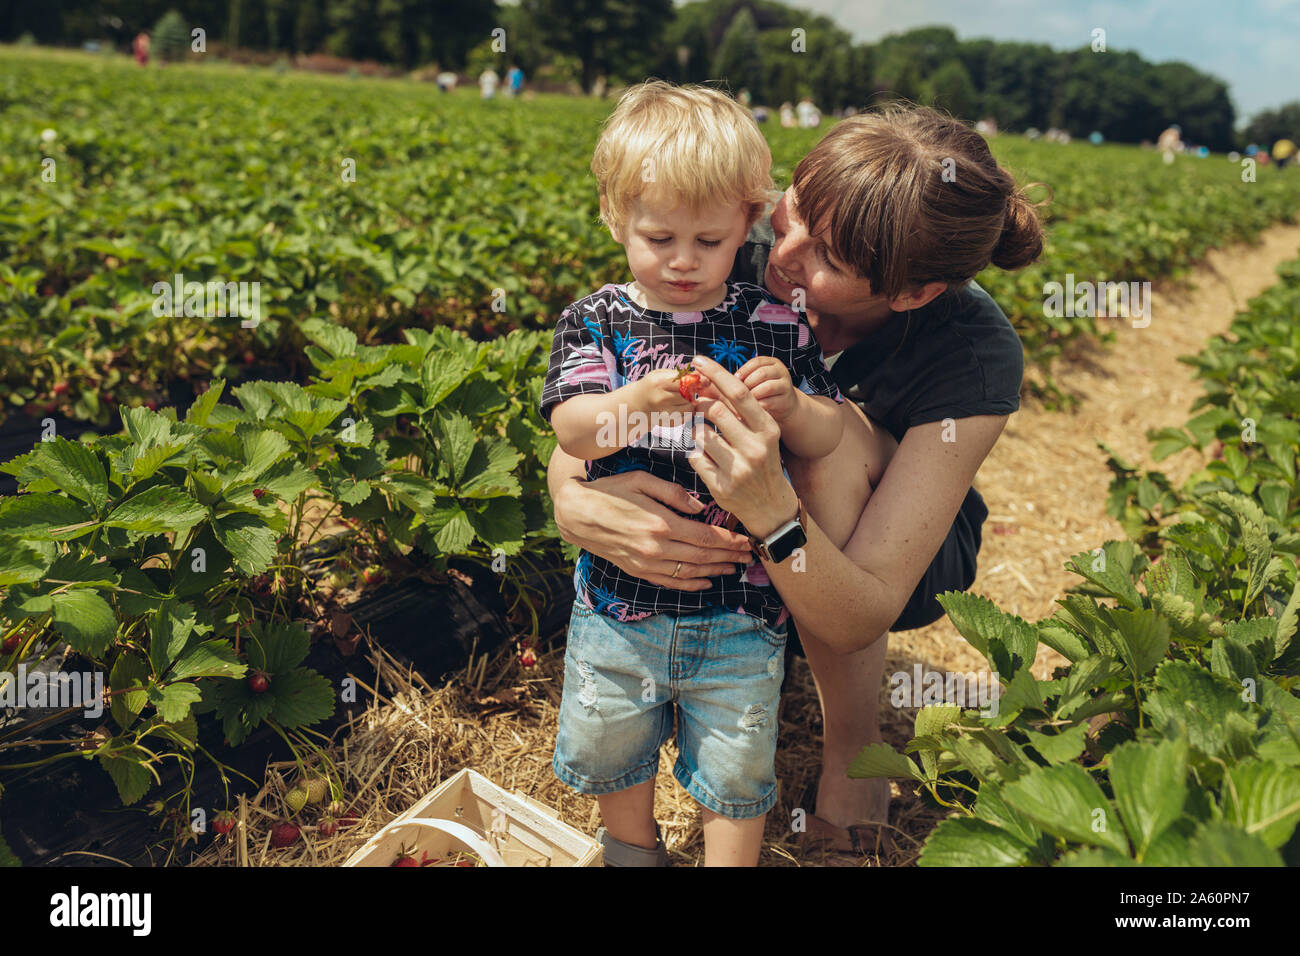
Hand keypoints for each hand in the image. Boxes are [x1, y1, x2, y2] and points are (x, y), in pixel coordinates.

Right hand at [551, 466, 753, 590]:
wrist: (577, 514)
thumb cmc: (610, 491)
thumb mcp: (641, 480)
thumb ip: (673, 492)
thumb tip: (701, 507)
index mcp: (660, 523)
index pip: (705, 536)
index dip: (729, 540)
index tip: (746, 541)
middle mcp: (655, 548)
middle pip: (702, 557)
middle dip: (729, 557)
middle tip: (749, 556)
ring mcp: (646, 563)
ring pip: (690, 573)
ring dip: (715, 572)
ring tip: (734, 568)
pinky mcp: (637, 570)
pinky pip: (670, 583)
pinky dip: (691, 585)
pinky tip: (706, 583)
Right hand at [631, 368, 701, 415]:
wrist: (636, 405)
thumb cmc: (652, 386)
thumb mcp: (662, 374)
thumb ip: (681, 375)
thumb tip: (705, 377)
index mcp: (659, 383)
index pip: (686, 381)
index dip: (695, 380)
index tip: (699, 378)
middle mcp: (661, 399)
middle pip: (689, 394)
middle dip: (693, 390)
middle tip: (690, 387)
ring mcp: (664, 413)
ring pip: (690, 406)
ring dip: (691, 401)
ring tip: (682, 397)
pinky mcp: (669, 423)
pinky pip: (687, 416)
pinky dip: (687, 411)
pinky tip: (679, 407)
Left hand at [687, 354, 799, 539]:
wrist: (772, 509)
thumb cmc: (764, 465)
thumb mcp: (763, 437)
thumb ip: (743, 415)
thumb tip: (713, 384)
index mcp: (768, 430)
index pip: (740, 393)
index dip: (717, 374)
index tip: (699, 361)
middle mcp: (755, 448)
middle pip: (715, 410)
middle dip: (700, 403)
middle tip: (695, 403)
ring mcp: (738, 469)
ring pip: (700, 434)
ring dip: (697, 431)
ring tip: (706, 437)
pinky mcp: (720, 486)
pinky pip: (695, 458)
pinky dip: (696, 454)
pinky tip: (708, 459)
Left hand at [735, 355, 798, 422]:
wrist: (784, 405)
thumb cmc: (763, 391)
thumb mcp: (755, 379)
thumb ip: (743, 377)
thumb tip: (722, 379)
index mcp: (771, 363)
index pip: (756, 362)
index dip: (744, 370)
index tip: (734, 380)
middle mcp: (780, 371)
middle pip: (762, 373)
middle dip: (748, 383)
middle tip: (740, 393)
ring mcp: (785, 385)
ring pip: (767, 387)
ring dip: (753, 395)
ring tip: (745, 401)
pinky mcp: (786, 400)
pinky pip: (770, 402)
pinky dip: (759, 406)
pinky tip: (752, 409)